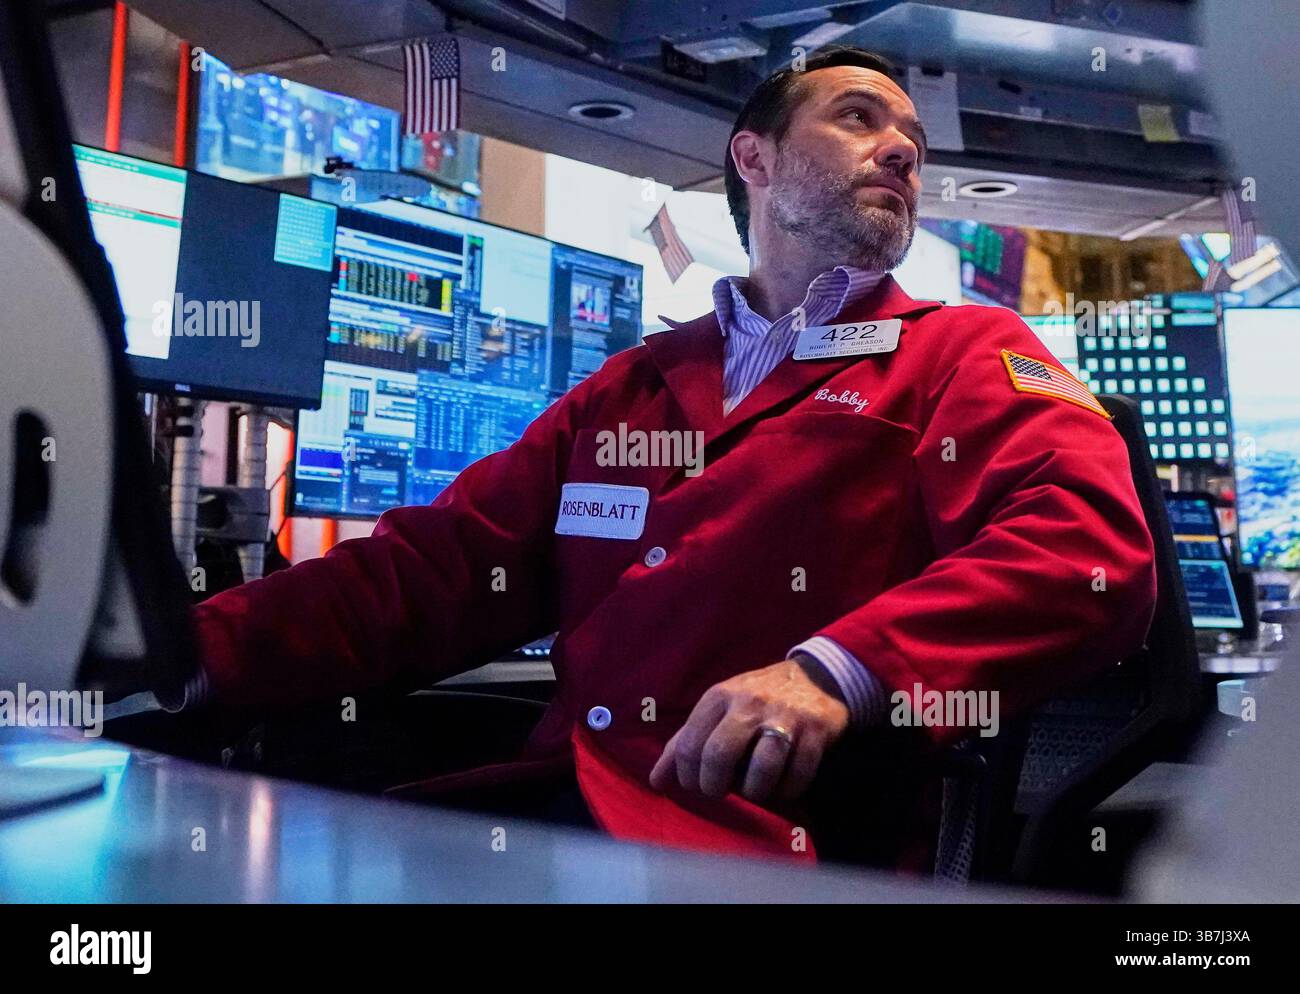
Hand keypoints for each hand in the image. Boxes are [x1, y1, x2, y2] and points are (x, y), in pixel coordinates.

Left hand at [648, 658, 849, 804]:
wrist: (815, 677)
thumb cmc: (755, 701)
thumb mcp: (717, 710)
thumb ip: (684, 743)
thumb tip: (656, 781)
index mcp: (718, 697)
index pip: (688, 745)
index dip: (688, 777)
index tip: (698, 784)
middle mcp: (749, 703)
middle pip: (719, 755)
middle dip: (714, 786)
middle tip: (720, 791)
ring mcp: (785, 716)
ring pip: (762, 768)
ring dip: (754, 791)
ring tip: (753, 790)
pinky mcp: (815, 731)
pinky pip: (798, 775)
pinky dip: (788, 790)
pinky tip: (781, 785)